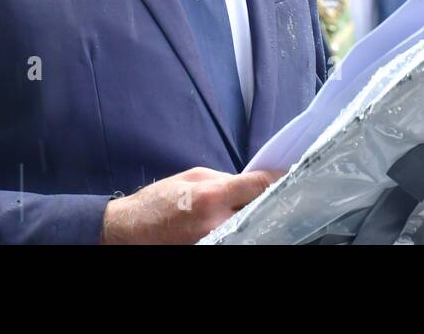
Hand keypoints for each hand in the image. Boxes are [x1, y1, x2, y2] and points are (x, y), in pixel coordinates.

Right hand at [100, 166, 285, 243]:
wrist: (132, 228)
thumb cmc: (160, 199)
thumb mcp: (193, 176)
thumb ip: (223, 179)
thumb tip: (247, 184)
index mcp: (213, 195)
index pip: (258, 185)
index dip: (278, 178)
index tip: (291, 174)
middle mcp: (217, 221)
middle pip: (258, 209)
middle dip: (270, 199)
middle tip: (284, 192)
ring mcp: (214, 240)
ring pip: (249, 226)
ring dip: (257, 216)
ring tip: (265, 208)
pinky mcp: (211, 249)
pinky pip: (236, 237)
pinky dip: (243, 229)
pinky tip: (247, 222)